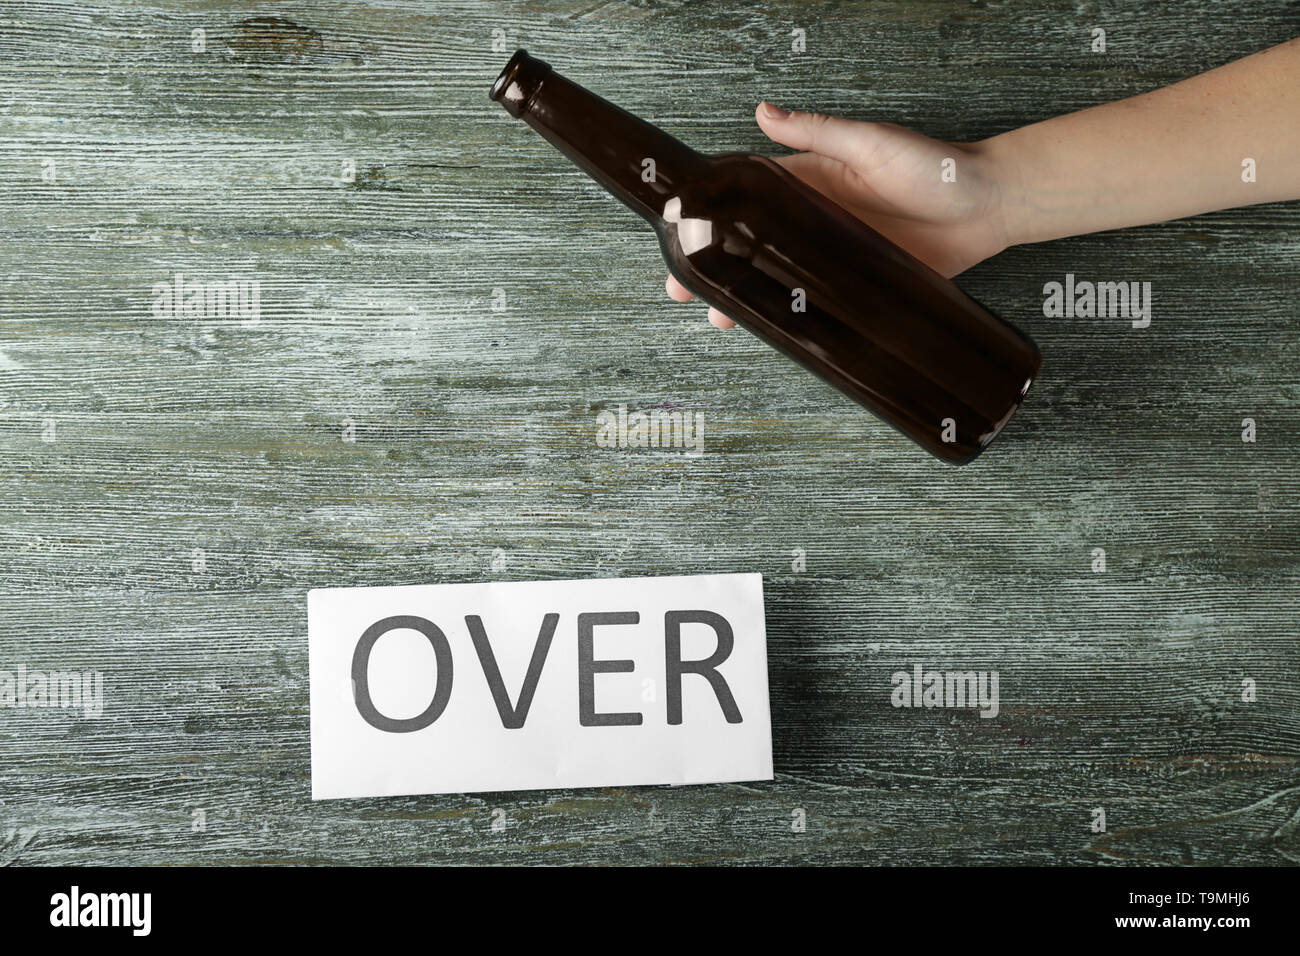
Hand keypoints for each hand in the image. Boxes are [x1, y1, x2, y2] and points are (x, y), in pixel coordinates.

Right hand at [666, 102, 1013, 327]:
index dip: (712, 217)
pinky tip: (777, 334)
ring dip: (751, 300)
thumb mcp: (870, 143)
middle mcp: (817, 223)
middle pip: (754, 248)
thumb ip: (817, 133)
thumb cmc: (934, 166)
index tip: (682, 234)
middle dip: (719, 270)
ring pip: (780, 281)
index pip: (746, 200)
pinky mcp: (862, 286)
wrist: (989, 206)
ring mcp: (836, 258)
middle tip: (687, 290)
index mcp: (810, 184)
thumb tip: (764, 111)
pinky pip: (822, 306)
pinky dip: (797, 320)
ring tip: (726, 320)